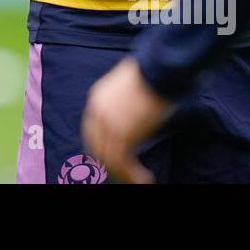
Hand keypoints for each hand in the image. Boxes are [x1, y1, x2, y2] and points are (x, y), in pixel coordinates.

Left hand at [80, 57, 167, 183]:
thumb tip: (134, 119)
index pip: (91, 131)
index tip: (115, 159)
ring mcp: (107, 123)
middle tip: (126, 174)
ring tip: (140, 180)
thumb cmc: (152, 74)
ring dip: (125, 173)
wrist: (157, 69)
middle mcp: (96, 112)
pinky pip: (122, 161)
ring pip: (109, 158)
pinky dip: (132, 174)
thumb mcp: (129, 88)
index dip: (102, 147)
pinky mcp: (121, 133)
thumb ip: (124, 104)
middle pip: (96, 146)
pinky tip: (144, 178)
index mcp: (96, 99)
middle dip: (110, 164)